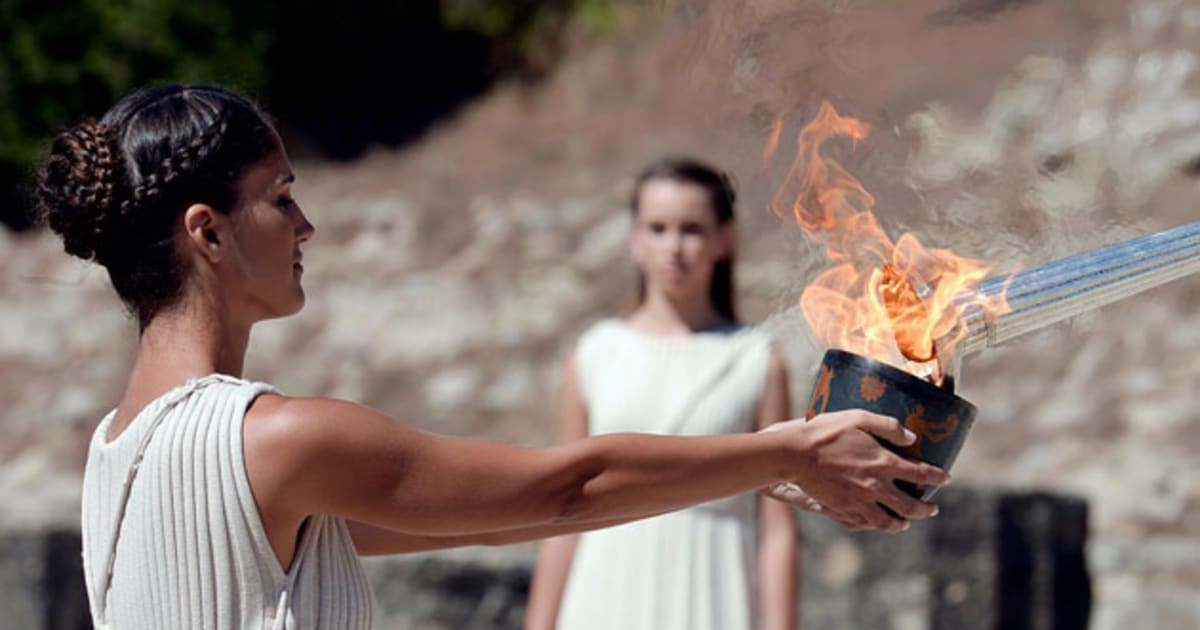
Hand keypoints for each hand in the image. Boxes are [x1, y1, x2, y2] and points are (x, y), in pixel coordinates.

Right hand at [762, 410, 949, 532]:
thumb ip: (888, 426)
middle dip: (925, 509)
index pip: (920, 474)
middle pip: (909, 505)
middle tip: (932, 509)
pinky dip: (876, 526)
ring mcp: (859, 501)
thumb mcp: (858, 417)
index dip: (936, 476)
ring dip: (902, 523)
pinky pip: (865, 524)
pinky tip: (876, 523)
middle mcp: (876, 487)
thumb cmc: (825, 432)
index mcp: (883, 463)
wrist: (795, 455)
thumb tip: (912, 438)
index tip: (945, 478)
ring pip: (888, 522)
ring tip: (906, 523)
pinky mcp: (842, 509)